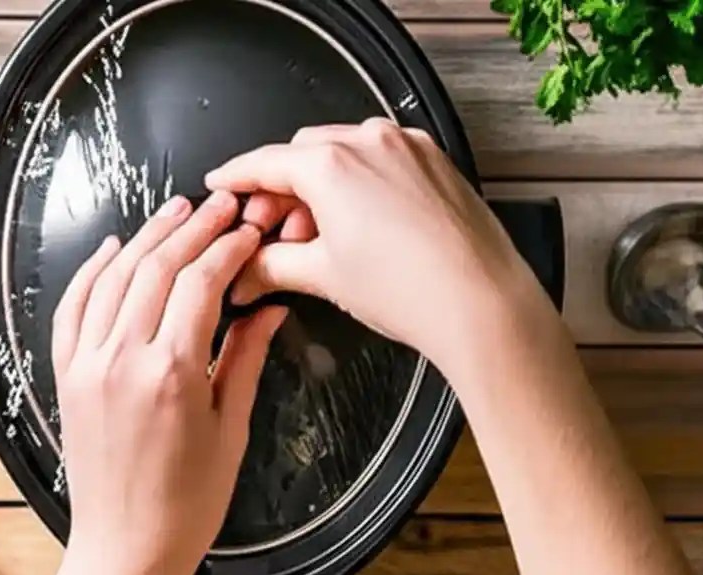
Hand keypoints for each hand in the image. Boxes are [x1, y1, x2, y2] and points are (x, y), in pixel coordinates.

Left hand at [52, 190, 286, 574]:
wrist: (126, 549)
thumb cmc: (184, 504)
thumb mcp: (230, 428)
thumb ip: (244, 358)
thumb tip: (267, 308)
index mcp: (170, 373)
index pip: (200, 282)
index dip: (227, 247)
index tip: (248, 232)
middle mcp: (121, 360)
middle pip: (156, 267)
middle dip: (192, 227)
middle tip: (219, 205)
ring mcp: (87, 366)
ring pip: (113, 276)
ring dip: (146, 237)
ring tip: (176, 211)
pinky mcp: (67, 376)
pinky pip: (73, 307)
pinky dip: (91, 271)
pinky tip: (112, 249)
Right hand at [205, 118, 536, 361]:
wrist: (481, 304)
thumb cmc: (411, 290)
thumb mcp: (324, 277)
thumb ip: (273, 265)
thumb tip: (248, 270)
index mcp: (331, 164)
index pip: (264, 162)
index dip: (235, 176)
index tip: (221, 184)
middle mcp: (369, 142)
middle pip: (303, 154)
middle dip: (281, 189)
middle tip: (269, 233)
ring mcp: (407, 148)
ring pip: (344, 153)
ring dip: (321, 186)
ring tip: (316, 238)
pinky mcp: (435, 162)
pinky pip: (381, 160)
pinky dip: (359, 183)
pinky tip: (357, 225)